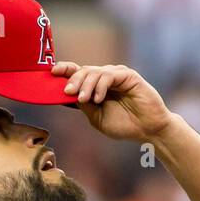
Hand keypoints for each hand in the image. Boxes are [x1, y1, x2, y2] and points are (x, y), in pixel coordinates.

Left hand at [51, 62, 174, 141]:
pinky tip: (99, 98)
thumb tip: (68, 93)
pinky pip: (109, 75)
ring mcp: (116, 75)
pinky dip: (101, 86)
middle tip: (68, 92)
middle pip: (83, 71)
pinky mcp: (128, 75)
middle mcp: (105, 78)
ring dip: (86, 85)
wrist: (147, 131)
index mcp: (96, 87)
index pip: (78, 73)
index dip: (65, 70)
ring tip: (84, 99)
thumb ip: (83, 105)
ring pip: (94, 72)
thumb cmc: (124, 125)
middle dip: (73, 80)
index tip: (52, 72)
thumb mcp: (97, 118)